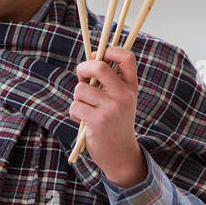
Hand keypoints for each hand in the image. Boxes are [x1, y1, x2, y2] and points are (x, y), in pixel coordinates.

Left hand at [69, 46, 146, 187]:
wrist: (120, 154)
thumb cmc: (115, 123)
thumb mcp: (120, 100)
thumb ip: (109, 82)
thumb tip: (89, 60)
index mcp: (131, 87)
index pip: (127, 58)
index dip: (109, 50)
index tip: (98, 55)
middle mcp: (124, 96)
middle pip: (99, 67)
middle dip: (83, 68)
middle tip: (81, 77)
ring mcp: (111, 109)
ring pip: (81, 89)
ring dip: (77, 98)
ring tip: (86, 109)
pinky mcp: (97, 121)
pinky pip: (75, 106)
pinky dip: (74, 112)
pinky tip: (83, 121)